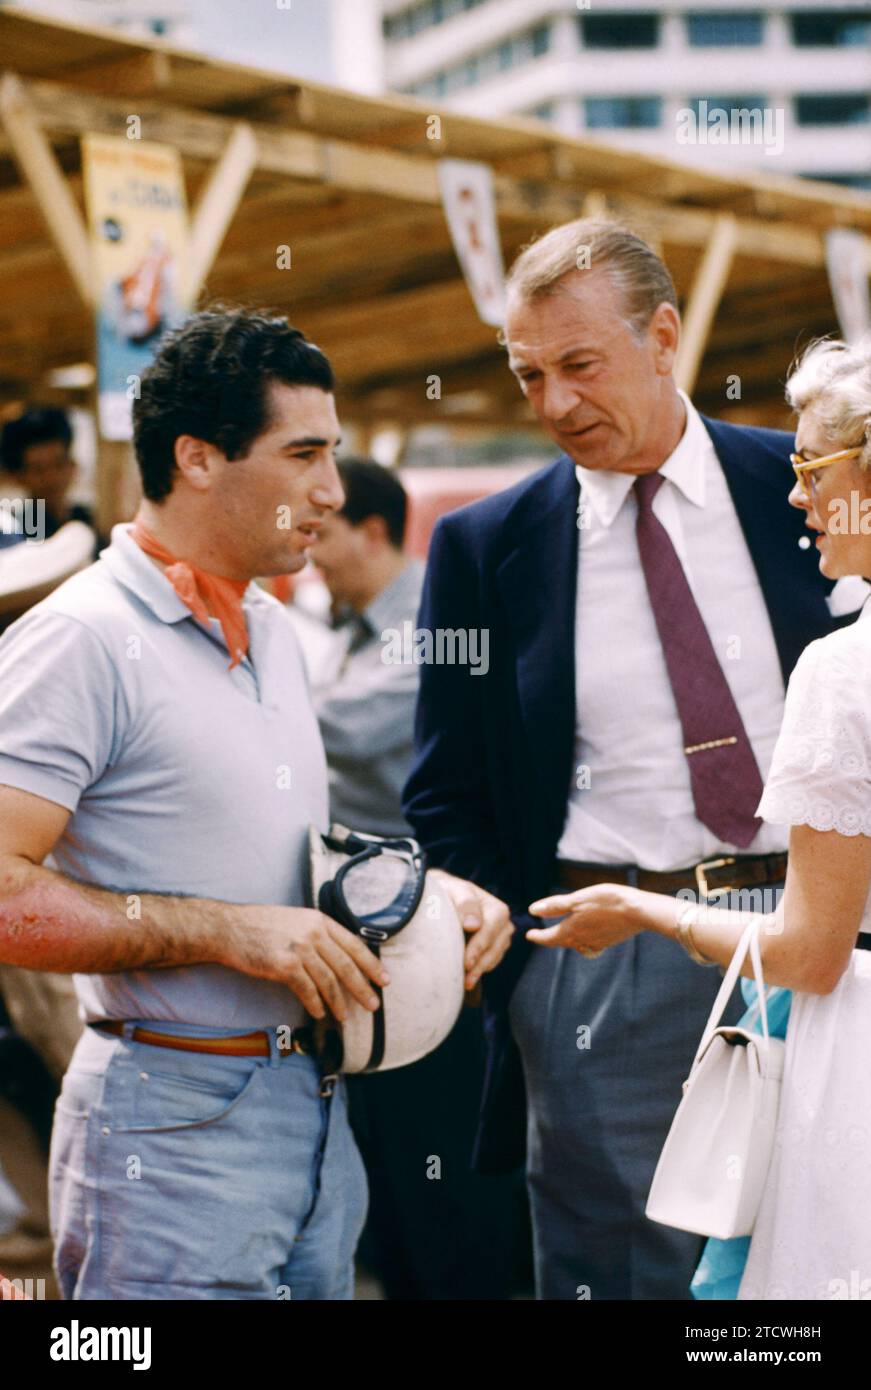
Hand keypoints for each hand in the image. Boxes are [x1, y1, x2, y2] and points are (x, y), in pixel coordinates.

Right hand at [223, 906, 389, 1021]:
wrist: (229, 928)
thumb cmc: (260, 926)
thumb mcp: (295, 920)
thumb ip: (316, 934)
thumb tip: (338, 956)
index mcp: (318, 920)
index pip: (353, 944)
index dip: (371, 964)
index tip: (383, 979)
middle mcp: (312, 932)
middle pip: (346, 964)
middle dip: (362, 986)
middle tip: (373, 1004)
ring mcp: (299, 948)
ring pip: (328, 980)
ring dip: (339, 1001)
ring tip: (345, 1016)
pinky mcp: (284, 965)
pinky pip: (307, 989)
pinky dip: (315, 1003)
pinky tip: (319, 1013)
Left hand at [429, 869, 513, 989]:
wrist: (444, 895)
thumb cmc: (447, 891)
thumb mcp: (452, 889)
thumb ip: (464, 902)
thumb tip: (473, 925)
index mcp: (495, 907)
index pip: (490, 930)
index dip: (478, 947)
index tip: (466, 963)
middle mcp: (502, 922)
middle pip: (496, 947)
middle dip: (480, 964)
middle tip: (465, 979)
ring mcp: (500, 936)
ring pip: (494, 957)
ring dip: (480, 970)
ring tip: (465, 983)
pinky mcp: (494, 948)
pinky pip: (491, 962)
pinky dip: (480, 970)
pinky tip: (466, 978)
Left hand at [526, 883, 645, 955]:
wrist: (638, 912)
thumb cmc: (607, 901)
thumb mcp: (578, 899)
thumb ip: (555, 906)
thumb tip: (533, 910)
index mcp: (572, 930)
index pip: (549, 937)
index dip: (538, 936)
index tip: (529, 935)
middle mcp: (582, 940)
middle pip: (562, 941)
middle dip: (551, 938)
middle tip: (541, 935)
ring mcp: (597, 943)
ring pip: (576, 944)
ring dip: (568, 940)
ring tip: (563, 934)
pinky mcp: (609, 941)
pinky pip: (591, 945)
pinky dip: (584, 941)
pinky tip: (588, 936)